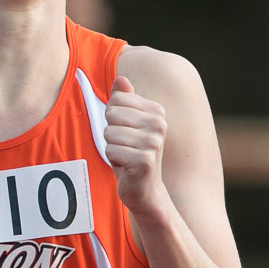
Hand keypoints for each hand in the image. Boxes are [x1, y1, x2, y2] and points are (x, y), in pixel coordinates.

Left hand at [103, 74, 167, 211]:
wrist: (145, 189)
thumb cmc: (132, 154)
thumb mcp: (127, 124)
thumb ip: (124, 100)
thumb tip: (120, 78)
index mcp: (156, 111)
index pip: (117, 99)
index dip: (112, 118)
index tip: (126, 132)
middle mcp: (159, 124)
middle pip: (111, 114)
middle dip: (111, 133)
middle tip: (125, 147)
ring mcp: (154, 142)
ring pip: (109, 133)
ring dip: (112, 148)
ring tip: (126, 157)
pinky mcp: (145, 160)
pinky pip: (111, 150)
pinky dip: (113, 161)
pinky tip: (126, 167)